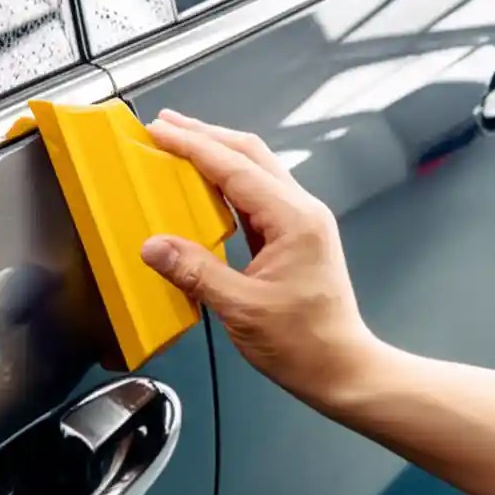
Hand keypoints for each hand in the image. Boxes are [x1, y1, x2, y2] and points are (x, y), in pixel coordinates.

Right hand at [139, 110, 380, 412]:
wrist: (341, 368)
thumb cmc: (303, 343)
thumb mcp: (241, 309)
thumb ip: (195, 272)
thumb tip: (153, 246)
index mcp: (293, 219)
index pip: (235, 167)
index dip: (193, 146)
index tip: (159, 131)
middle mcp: (301, 211)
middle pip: (249, 154)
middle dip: (205, 135)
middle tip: (164, 125)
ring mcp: (300, 221)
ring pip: (255, 169)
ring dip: (216, 154)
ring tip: (179, 145)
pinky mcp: (294, 236)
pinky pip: (257, 195)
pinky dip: (227, 182)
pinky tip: (204, 185)